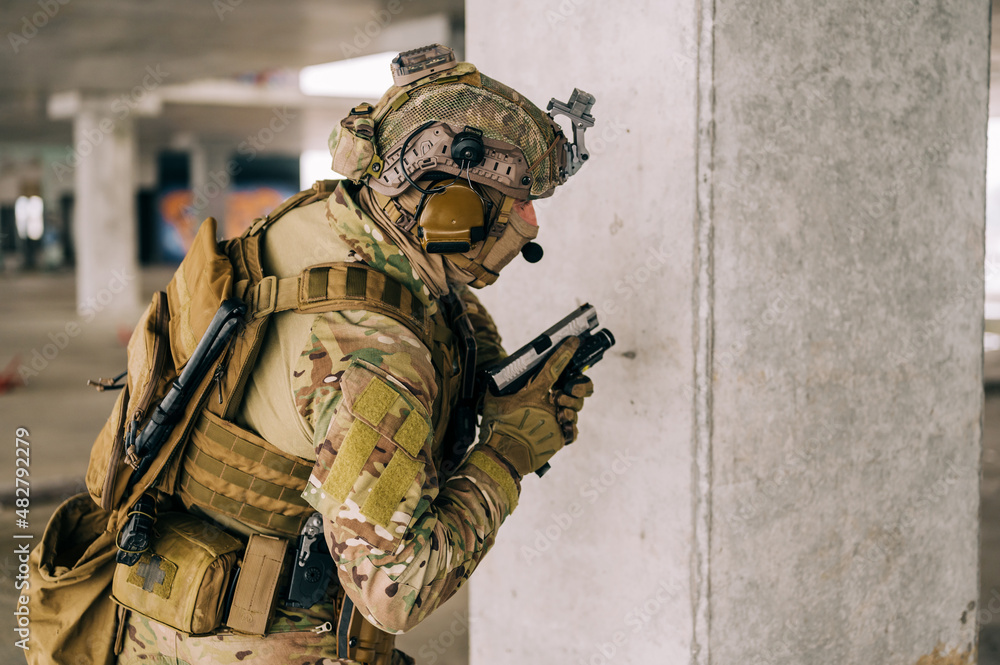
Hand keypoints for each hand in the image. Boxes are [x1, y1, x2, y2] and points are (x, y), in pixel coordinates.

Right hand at [479, 338, 592, 475]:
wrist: (502, 456)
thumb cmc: (496, 428)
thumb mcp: (493, 401)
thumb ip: (497, 386)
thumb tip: (497, 376)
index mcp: (534, 393)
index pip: (554, 367)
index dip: (565, 352)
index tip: (574, 341)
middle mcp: (550, 406)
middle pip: (576, 390)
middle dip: (578, 387)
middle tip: (564, 393)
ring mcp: (557, 423)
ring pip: (576, 409)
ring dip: (570, 408)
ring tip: (558, 412)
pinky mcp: (561, 439)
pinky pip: (574, 430)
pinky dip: (568, 427)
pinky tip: (559, 426)